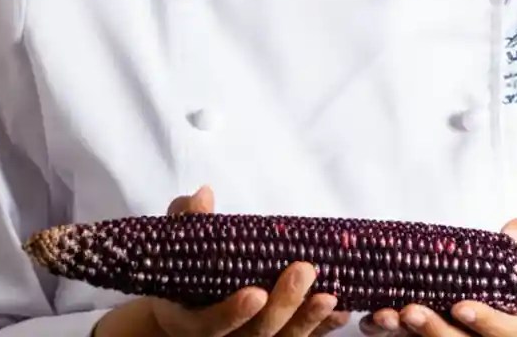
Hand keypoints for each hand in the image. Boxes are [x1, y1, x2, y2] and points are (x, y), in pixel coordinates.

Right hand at [94, 186, 350, 336]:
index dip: (233, 313)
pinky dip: (321, 327)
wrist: (188, 305)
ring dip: (307, 320)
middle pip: (255, 334)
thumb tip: (204, 195)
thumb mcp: (175, 243)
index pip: (211, 325)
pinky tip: (341, 311)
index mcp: (190, 320)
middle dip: (282, 306)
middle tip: (303, 270)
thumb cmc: (183, 268)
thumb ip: (186, 220)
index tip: (256, 293)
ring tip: (328, 295)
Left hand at [358, 219, 516, 336]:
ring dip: (404, 333)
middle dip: (434, 330)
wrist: (513, 317)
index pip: (501, 333)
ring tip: (385, 315)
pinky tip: (371, 320)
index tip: (461, 306)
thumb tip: (511, 230)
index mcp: (515, 331)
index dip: (483, 322)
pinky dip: (387, 333)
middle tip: (412, 311)